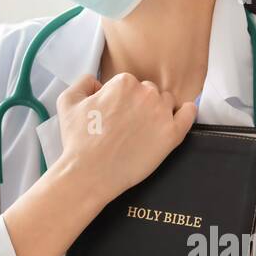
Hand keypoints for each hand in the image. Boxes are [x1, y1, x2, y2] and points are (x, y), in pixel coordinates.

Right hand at [52, 71, 196, 206]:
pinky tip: (182, 115)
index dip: (122, 99)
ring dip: (158, 111)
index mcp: (123, 83)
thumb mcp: (68, 102)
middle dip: (140, 104)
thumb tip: (98, 82)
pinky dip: (186, 112)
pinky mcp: (172, 134)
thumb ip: (84, 82)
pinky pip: (188, 114)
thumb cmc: (78, 140)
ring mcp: (161, 113)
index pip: (130, 84)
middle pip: (150, 92)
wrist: (90, 173)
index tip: (116, 114)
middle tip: (128, 125)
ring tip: (144, 129)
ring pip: (166, 102)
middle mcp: (146, 93)